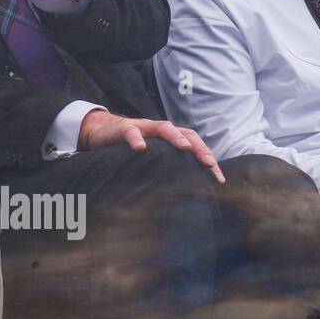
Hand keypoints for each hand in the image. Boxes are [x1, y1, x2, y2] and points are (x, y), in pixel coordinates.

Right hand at [78, 110, 223, 182]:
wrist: (101, 131)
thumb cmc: (129, 146)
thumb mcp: (151, 155)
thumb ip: (166, 165)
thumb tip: (185, 191)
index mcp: (169, 137)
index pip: (194, 143)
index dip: (207, 157)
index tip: (218, 177)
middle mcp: (159, 130)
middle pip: (185, 133)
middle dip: (199, 147)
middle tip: (209, 163)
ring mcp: (142, 127)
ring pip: (163, 127)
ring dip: (175, 136)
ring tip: (184, 147)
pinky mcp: (123, 128)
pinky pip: (131, 131)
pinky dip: (136, 138)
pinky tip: (140, 148)